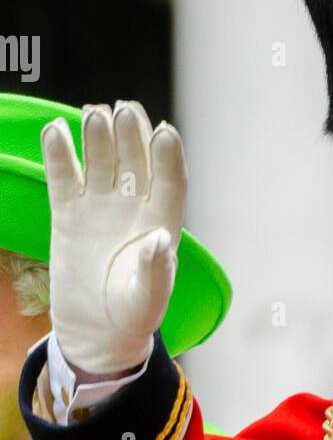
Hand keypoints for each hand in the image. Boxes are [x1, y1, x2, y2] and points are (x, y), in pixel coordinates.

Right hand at [41, 101, 186, 373]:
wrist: (96, 330)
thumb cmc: (133, 315)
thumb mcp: (148, 299)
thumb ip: (155, 270)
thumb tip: (161, 239)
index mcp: (163, 221)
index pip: (169, 181)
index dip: (168, 157)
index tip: (165, 133)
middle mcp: (134, 206)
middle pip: (135, 161)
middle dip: (132, 135)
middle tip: (126, 110)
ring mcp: (101, 206)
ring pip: (101, 162)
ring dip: (98, 137)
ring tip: (94, 113)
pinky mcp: (69, 212)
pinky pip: (64, 177)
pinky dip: (59, 154)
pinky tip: (55, 130)